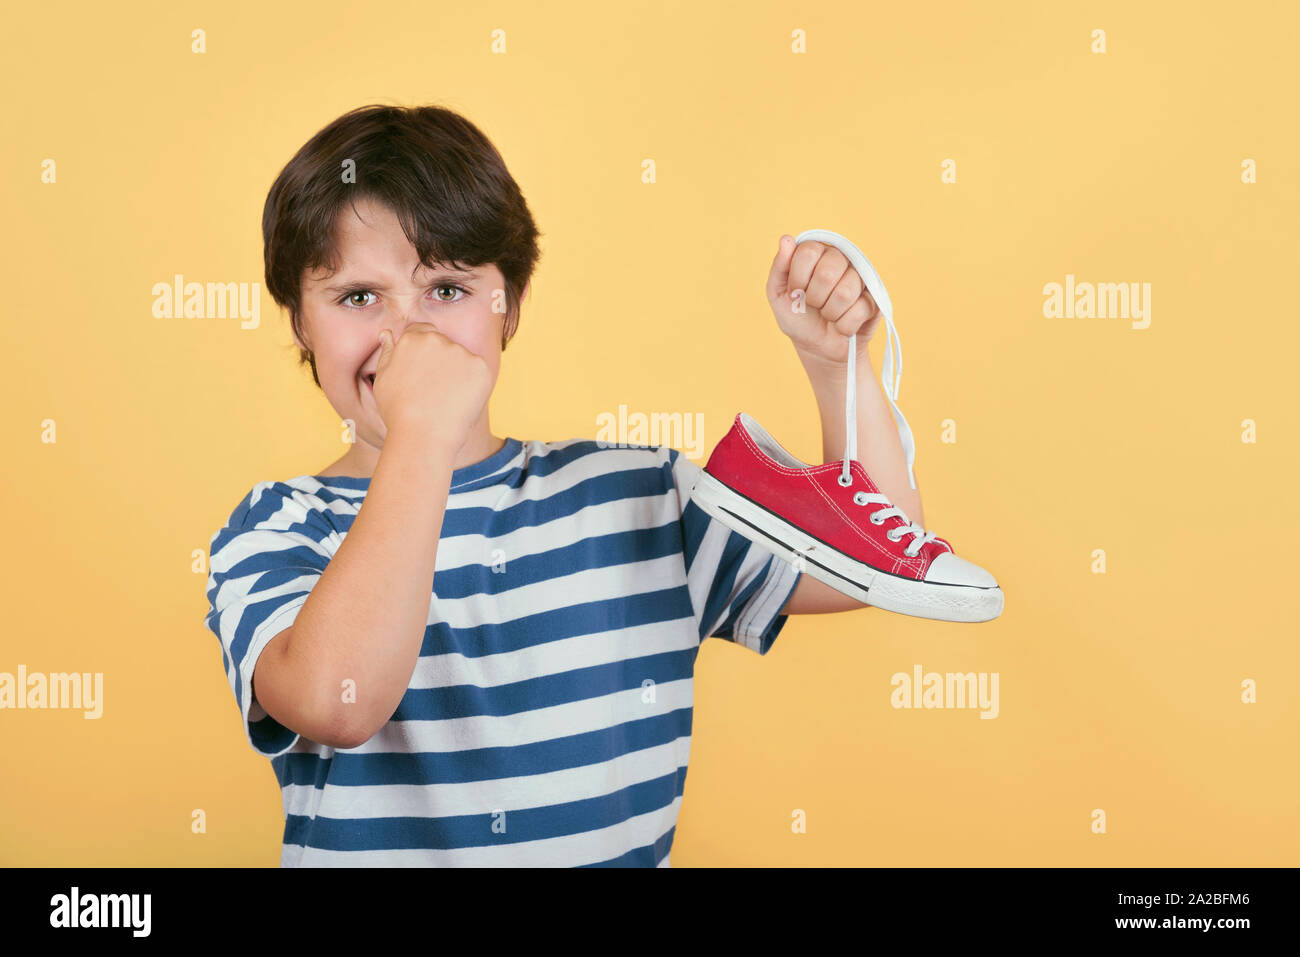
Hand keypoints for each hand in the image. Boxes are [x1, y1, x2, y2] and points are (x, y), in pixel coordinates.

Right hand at [371, 324, 492, 453]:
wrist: (423, 436)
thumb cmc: (398, 412)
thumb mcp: (383, 379)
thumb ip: (387, 352)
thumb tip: (388, 333)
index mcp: (412, 339)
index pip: (423, 331)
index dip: (424, 352)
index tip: (425, 371)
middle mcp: (437, 340)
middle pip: (443, 343)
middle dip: (441, 362)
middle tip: (435, 390)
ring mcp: (461, 352)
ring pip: (462, 358)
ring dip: (458, 372)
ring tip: (446, 399)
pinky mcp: (481, 367)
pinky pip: (479, 372)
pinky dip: (474, 385)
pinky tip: (461, 402)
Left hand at [765, 234, 881, 366]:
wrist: (818, 348)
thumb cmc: (798, 318)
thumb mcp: (778, 295)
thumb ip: (779, 267)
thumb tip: (786, 239)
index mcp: (817, 252)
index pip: (807, 252)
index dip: (798, 278)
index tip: (796, 292)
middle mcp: (841, 258)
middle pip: (827, 273)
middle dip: (814, 298)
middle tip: (814, 304)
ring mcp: (861, 276)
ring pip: (845, 293)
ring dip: (830, 313)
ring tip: (828, 314)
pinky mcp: (875, 297)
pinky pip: (859, 310)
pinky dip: (844, 325)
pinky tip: (842, 324)